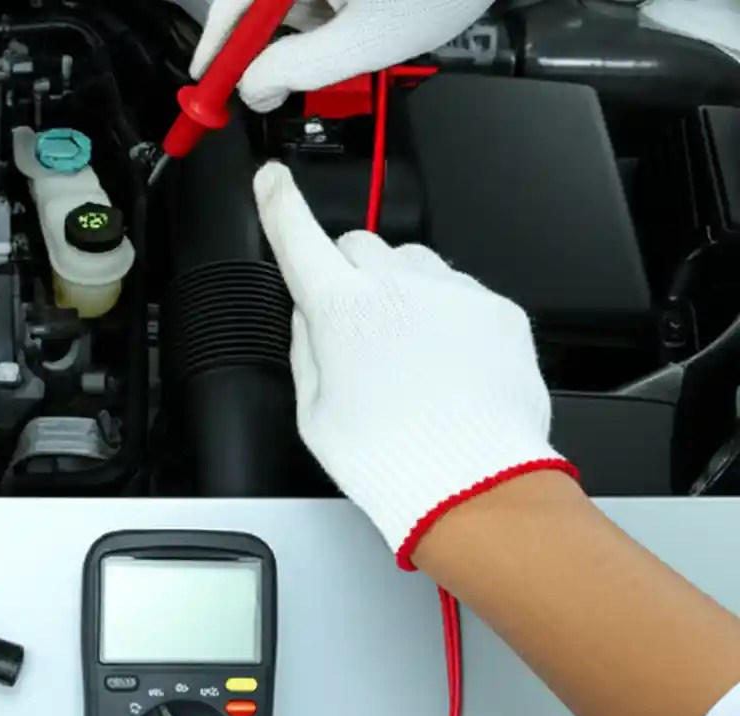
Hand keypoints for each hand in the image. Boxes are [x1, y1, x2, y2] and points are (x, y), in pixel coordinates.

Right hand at [191, 0, 493, 111]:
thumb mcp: (364, 43)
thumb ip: (296, 70)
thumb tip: (255, 88)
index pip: (230, 5)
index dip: (216, 48)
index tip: (208, 82)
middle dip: (269, 41)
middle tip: (280, 78)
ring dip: (305, 22)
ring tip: (353, 34)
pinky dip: (328, 3)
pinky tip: (362, 16)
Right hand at [254, 162, 575, 568]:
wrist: (474, 483)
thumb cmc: (390, 458)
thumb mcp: (314, 413)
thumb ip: (305, 349)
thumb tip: (308, 317)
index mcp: (339, 309)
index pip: (297, 236)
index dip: (279, 204)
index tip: (272, 181)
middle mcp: (395, 286)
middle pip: (357, 245)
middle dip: (348, 272)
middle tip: (355, 325)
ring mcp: (450, 292)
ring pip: (411, 262)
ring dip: (400, 288)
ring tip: (407, 352)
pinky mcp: (494, 308)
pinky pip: (458, 290)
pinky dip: (445, 314)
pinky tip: (446, 363)